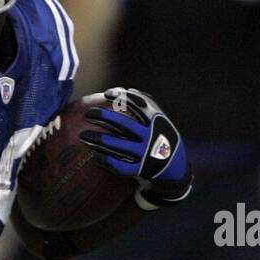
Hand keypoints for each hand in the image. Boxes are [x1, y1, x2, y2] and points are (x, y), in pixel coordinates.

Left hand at [79, 88, 192, 207]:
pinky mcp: (141, 170)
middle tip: (88, 113)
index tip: (106, 94)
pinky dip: (107, 161)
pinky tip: (94, 156)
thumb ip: (147, 106)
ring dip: (99, 140)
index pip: (138, 104)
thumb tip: (127, 89)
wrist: (176, 168)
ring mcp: (145, 154)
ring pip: (119, 146)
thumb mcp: (160, 121)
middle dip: (104, 117)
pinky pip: (120, 167)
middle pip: (124, 124)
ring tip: (83, 136)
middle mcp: (151, 136)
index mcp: (156, 122)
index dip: (121, 97)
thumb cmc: (162, 138)